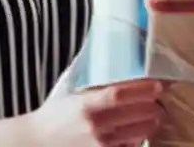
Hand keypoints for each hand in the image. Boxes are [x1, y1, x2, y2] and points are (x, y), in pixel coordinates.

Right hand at [25, 78, 163, 145]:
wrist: (34, 144)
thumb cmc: (53, 116)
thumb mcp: (69, 92)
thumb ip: (89, 78)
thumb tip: (107, 55)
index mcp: (85, 105)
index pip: (120, 94)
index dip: (144, 89)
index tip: (159, 85)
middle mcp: (94, 126)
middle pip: (137, 114)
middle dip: (154, 107)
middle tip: (159, 102)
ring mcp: (99, 146)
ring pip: (140, 133)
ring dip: (151, 124)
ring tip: (153, 117)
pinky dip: (138, 141)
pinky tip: (137, 135)